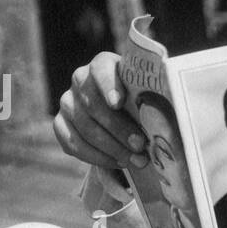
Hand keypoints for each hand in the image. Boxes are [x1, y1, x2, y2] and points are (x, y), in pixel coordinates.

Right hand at [53, 51, 148, 171]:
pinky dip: (97, 157)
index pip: (101, 70)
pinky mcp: (60, 125)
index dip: (108, 86)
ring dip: (112, 148)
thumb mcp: (144, 94)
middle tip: (140, 146)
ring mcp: (67, 102)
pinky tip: (117, 162)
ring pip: (85, 128)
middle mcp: (79, 80)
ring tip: (135, 160)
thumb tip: (166, 116)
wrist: (120, 113)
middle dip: (119, 129)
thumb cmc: (138, 101)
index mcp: (102, 65)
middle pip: (93, 106)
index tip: (118, 103)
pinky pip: (73, 144)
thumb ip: (149, 100)